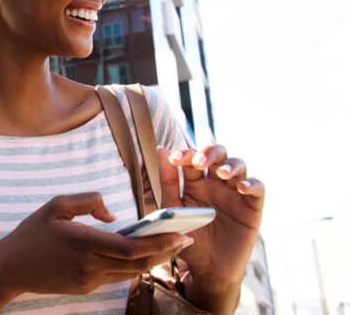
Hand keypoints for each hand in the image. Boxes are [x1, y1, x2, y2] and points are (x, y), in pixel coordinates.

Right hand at [0, 192, 194, 295]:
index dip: (159, 243)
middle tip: (186, 240)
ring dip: (152, 261)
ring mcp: (88, 280)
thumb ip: (88, 200)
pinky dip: (132, 266)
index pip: (131, 248)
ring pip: (130, 273)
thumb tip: (112, 214)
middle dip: (165, 253)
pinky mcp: (85, 288)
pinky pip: (115, 276)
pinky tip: (142, 255)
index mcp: (84, 243)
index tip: (180, 234)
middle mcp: (90, 266)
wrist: (10, 268)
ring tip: (170, 246)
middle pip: (138, 264)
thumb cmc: (32, 232)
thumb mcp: (56, 205)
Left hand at [158, 145, 264, 297]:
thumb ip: (168, 181)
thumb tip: (161, 150)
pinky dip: (252, 183)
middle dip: (209, 152)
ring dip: (231, 165)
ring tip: (222, 173)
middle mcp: (216, 183)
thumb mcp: (174, 209)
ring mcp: (234, 193)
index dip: (185, 153)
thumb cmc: (189, 238)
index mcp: (195, 182)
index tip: (174, 159)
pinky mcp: (251, 207)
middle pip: (218, 154)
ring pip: (239, 165)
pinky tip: (241, 187)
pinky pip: (258, 189)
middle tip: (198, 162)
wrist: (207, 268)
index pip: (193, 158)